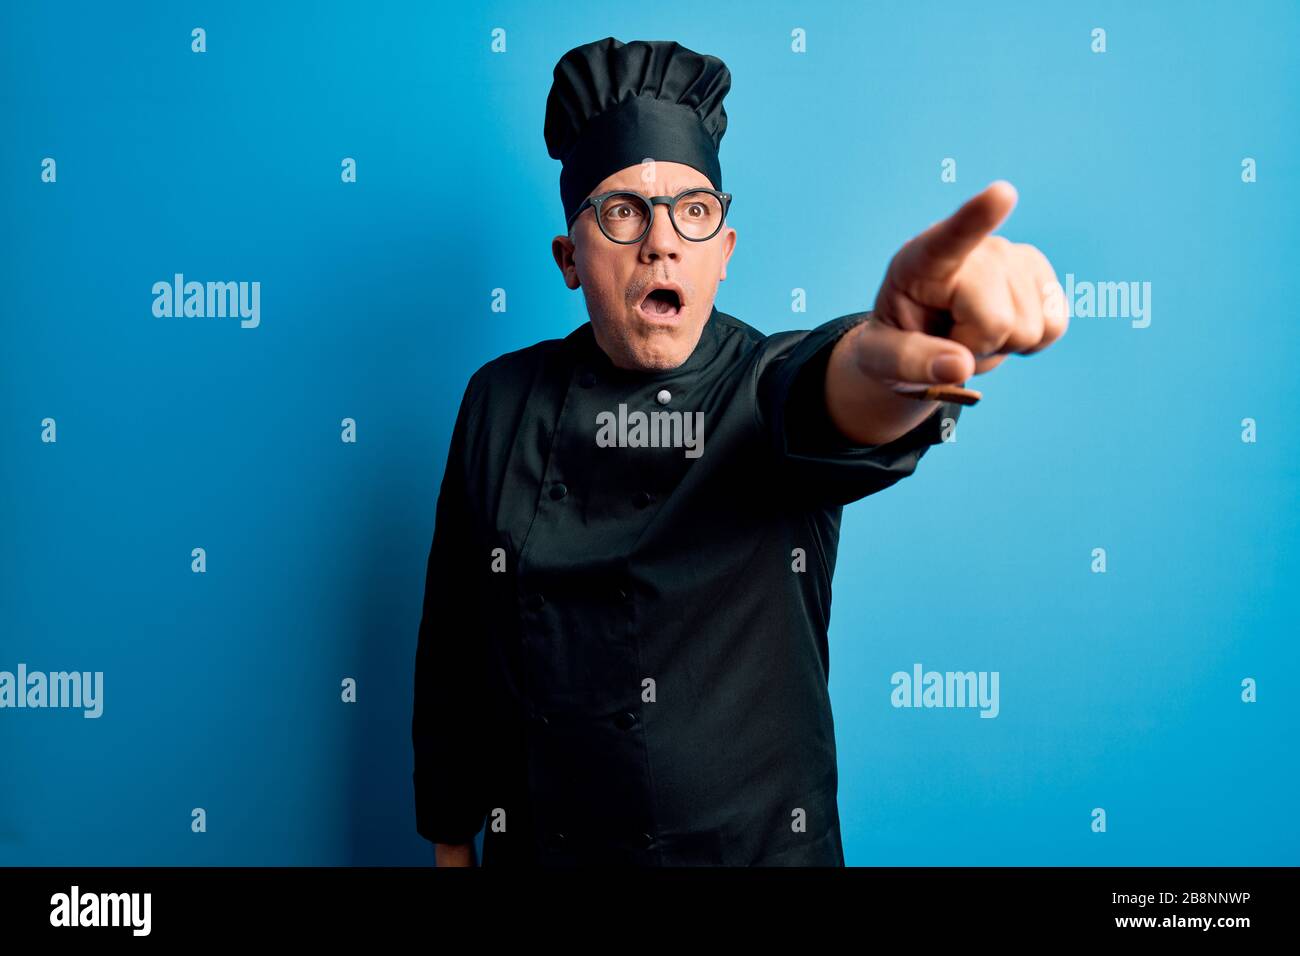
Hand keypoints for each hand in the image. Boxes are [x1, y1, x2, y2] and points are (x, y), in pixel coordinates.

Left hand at [860, 181, 1066, 390]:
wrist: (925, 340)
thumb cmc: (896, 344)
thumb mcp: (882, 359)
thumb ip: (911, 362)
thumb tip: (959, 366)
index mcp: (919, 261)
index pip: (950, 239)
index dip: (977, 218)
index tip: (1002, 194)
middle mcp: (973, 250)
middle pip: (996, 321)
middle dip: (975, 349)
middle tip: (948, 342)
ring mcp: (1012, 257)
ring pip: (1029, 329)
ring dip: (1000, 347)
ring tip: (970, 334)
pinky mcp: (1041, 274)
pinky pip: (1054, 326)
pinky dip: (1030, 344)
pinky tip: (1002, 331)